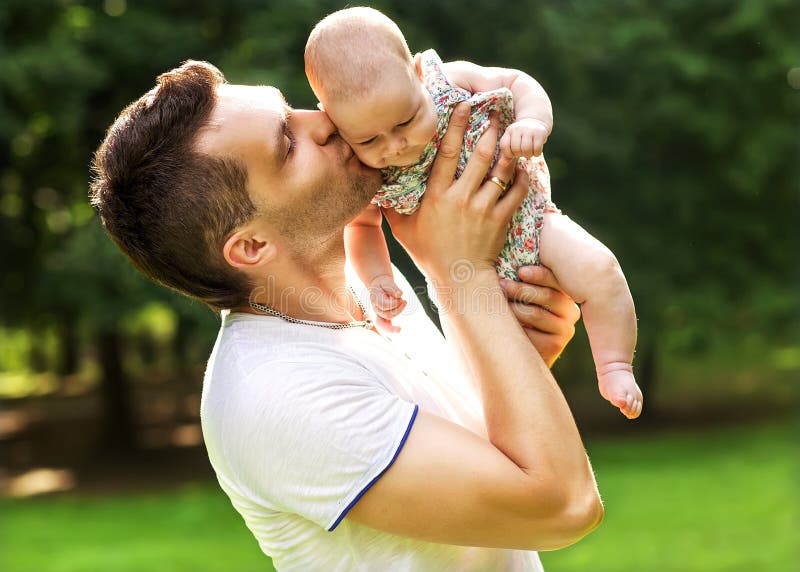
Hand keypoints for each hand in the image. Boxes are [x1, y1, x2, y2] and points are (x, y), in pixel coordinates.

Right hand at [368, 274, 406, 332]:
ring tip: (404, 302)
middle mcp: (376, 308)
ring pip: (388, 319)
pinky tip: (399, 330)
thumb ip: (393, 287)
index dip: (394, 303)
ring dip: (398, 312)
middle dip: (398, 309)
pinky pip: (386, 327)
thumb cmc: (383, 284)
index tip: (401, 297)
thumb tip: (400, 294)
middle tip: (405, 301)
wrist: (378, 286)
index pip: (384, 305)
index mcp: (375, 299)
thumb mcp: (387, 282)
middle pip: (387, 315)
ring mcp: (379, 314)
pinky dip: (392, 329)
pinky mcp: (384, 317)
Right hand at [383, 103, 526, 285]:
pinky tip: (523, 165)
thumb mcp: (402, 229)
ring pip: (500, 171)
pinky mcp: (501, 220)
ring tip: (512, 132)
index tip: (463, 105)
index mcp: (435, 197)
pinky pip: (517, 192)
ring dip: (507, 149)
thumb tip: (376, 182)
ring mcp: (483, 209)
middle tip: (495, 111)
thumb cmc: (428, 253)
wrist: (459, 280)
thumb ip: (391, 204)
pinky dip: (522, 177)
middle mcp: (460, 199)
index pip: (445, 153)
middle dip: (488, 129)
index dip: (455, 126)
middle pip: (478, 155)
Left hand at [499, 265, 579, 365]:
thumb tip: (512, 253)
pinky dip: (517, 329)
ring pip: (537, 314)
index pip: (556, 280)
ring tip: (498, 303)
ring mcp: (565, 330)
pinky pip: (532, 334)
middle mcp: (571, 311)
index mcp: (565, 293)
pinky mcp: (556, 346)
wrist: (522, 350)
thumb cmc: (520, 314)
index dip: (539, 274)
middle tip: (501, 284)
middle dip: (522, 289)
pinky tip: (506, 325)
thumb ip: (524, 279)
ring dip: (515, 307)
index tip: (520, 271)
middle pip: (548, 296)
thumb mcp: (525, 296)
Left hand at [500, 118, 550, 158]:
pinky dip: (536, 154)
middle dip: (519, 154)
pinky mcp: (540, 133)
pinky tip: (536, 151)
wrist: (535, 121)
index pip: (504, 146)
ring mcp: (529, 130)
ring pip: (526, 149)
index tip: (513, 153)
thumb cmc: (521, 136)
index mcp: (509, 131)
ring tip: (529, 152)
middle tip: (522, 152)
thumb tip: (502, 164)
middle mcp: (518, 129)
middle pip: (516, 149)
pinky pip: (537, 149)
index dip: (508, 154)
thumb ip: (506, 154)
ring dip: (528, 155)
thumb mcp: (512, 142)